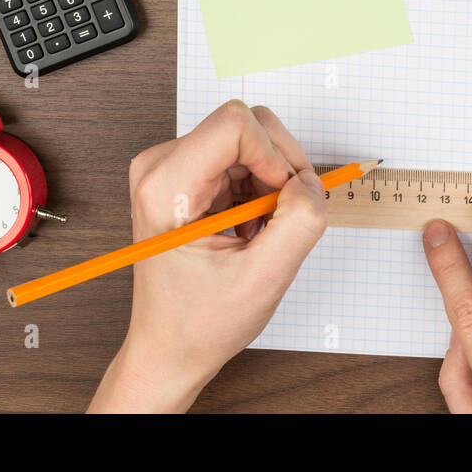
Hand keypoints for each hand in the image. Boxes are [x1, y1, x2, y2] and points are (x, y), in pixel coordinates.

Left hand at [89, 100, 326, 411]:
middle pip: (247, 125)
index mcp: (166, 186)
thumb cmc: (198, 322)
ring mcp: (171, 168)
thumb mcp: (264, 279)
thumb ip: (301, 222)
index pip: (236, 123)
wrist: (169, 348)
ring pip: (250, 140)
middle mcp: (160, 167)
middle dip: (279, 168)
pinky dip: (259, 190)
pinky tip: (248, 228)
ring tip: (258, 232)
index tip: (284, 199)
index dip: (276, 157)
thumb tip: (311, 183)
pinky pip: (243, 158)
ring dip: (270, 184)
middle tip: (280, 218)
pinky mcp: (185, 175)